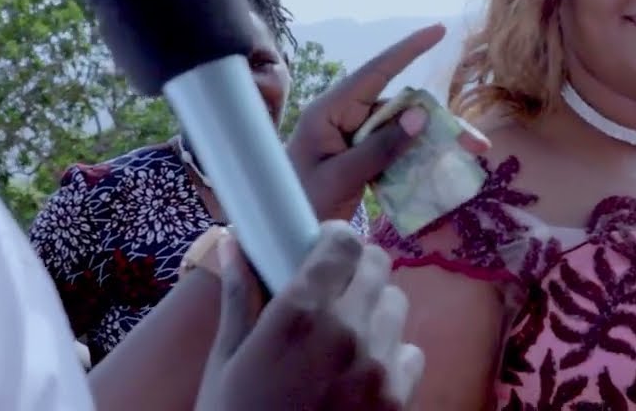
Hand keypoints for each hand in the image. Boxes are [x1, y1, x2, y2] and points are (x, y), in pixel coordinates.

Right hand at [196, 221, 424, 409]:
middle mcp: (349, 331)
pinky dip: (392, 356)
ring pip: (397, 307)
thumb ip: (240, 298)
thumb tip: (235, 245)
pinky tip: (361, 376)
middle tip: (334, 291)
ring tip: (345, 337)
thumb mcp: (224, 363)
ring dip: (374, 311)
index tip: (323, 248)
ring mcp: (380, 366)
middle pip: (378, 267)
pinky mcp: (399, 399)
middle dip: (356, 270)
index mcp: (300, 314)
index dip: (335, 240)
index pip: (344, 244)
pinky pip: (411, 353)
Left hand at [287, 23, 489, 219]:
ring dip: (435, 142)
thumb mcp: (340, 177)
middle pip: (401, 107)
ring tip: (470, 155)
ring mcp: (353, 137)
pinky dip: (419, 159)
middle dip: (440, 120)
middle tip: (475, 144)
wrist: (276, 236)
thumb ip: (380, 148)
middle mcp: (344, 117)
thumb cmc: (297, 203)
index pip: (375, 71)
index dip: (409, 49)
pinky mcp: (359, 157)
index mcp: (330, 110)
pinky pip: (396, 150)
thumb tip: (422, 115)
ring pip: (403, 129)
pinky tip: (444, 170)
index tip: (438, 31)